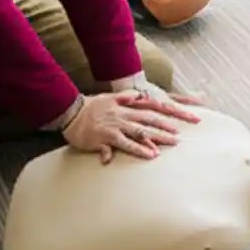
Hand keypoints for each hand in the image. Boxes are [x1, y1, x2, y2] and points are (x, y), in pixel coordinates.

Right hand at [62, 91, 201, 163]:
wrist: (71, 113)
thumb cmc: (91, 106)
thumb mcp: (110, 97)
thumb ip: (126, 96)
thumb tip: (138, 94)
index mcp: (127, 107)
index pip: (151, 109)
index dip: (166, 114)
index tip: (179, 119)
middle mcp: (124, 116)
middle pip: (149, 123)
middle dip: (164, 130)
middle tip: (178, 138)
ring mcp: (116, 127)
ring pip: (139, 134)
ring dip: (154, 141)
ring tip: (167, 148)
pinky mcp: (106, 138)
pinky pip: (124, 145)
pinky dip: (137, 150)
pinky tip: (148, 155)